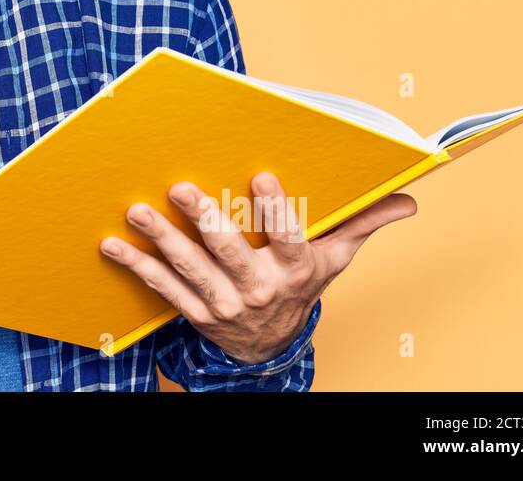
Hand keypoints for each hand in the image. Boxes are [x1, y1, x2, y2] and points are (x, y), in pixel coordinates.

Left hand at [100, 172, 416, 363]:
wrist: (272, 346)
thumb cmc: (301, 286)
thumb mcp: (336, 258)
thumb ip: (365, 223)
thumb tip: (409, 198)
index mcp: (295, 270)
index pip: (289, 238)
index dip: (277, 210)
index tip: (262, 177)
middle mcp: (260, 289)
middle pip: (230, 252)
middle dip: (204, 219)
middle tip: (180, 188)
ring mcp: (225, 304)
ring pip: (191, 269)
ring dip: (161, 240)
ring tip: (136, 212)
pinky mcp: (196, 313)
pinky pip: (164, 289)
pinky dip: (137, 267)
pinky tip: (113, 246)